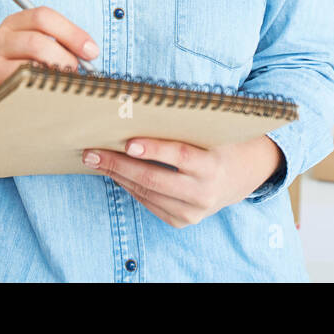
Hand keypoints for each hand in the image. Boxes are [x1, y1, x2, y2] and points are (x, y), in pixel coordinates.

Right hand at [0, 6, 98, 101]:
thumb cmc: (27, 70)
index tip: (92, 51)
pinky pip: (17, 91)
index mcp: (13, 24)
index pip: (42, 16)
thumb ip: (62, 45)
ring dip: (51, 79)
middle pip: (36, 41)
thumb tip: (90, 52)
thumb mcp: (40, 50)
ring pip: (27, 68)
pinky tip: (45, 100)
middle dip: (64, 57)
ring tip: (59, 87)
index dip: (71, 32)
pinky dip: (37, 95)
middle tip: (75, 73)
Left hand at [82, 134, 283, 227]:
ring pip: (147, 193)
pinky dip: (129, 187)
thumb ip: (183, 127)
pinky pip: (149, 203)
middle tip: (91, 152)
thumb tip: (137, 111)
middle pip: (154, 179)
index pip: (181, 156)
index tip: (127, 142)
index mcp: (213, 166)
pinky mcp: (182, 221)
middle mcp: (203, 193)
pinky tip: (113, 173)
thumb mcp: (210, 133)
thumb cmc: (219, 144)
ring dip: (117, 176)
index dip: (154, 149)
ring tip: (95, 160)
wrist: (242, 177)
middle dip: (118, 165)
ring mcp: (192, 212)